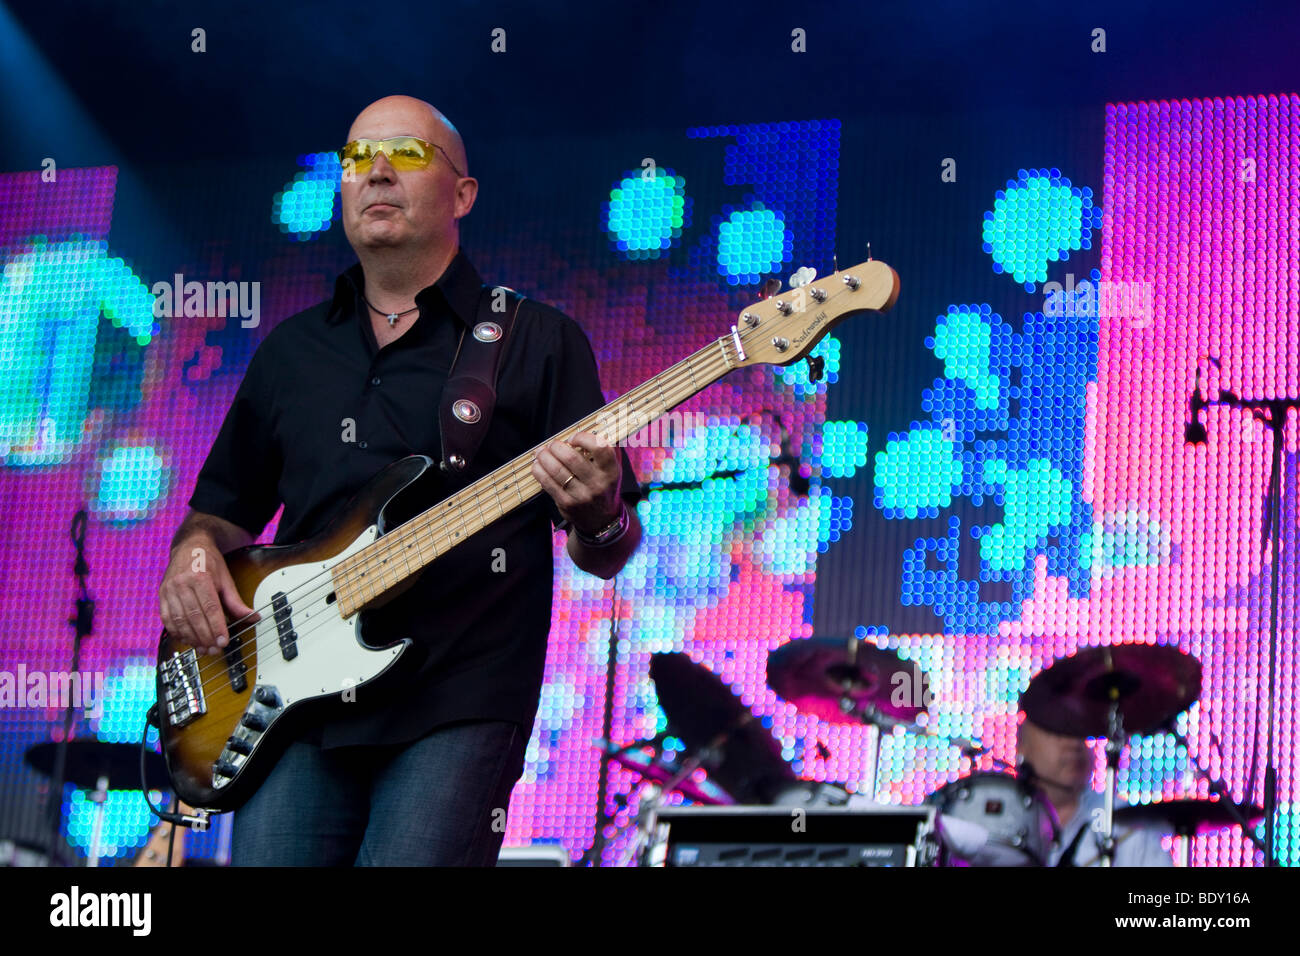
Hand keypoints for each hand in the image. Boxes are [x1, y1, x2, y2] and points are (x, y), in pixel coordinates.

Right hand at [158, 536, 259, 655]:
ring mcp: (169, 590)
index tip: (223, 641)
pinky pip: (167, 619)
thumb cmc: (209, 563)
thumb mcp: (226, 579)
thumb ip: (236, 601)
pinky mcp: (162, 596)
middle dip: (205, 637)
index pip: (209, 607)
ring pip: (179, 620)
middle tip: (215, 650)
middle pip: (194, 616)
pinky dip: (177, 633)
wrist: (189, 547)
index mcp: (200, 577)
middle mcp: (182, 583)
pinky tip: (188, 640)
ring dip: (191, 638)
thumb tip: (253, 617)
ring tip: (204, 649)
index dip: (216, 627)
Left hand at [531, 430, 621, 533]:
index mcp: (611, 471)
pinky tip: (537, 465)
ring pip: (556, 469)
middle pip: (570, 457)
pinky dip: (539, 470)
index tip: (573, 439)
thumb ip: (605, 449)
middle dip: (556, 446)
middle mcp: (598, 483)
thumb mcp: (613, 469)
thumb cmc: (604, 486)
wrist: (603, 521)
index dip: (582, 438)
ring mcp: (581, 495)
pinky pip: (547, 483)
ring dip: (544, 456)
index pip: (599, 447)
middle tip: (552, 445)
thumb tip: (592, 426)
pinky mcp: (566, 504)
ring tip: (541, 452)